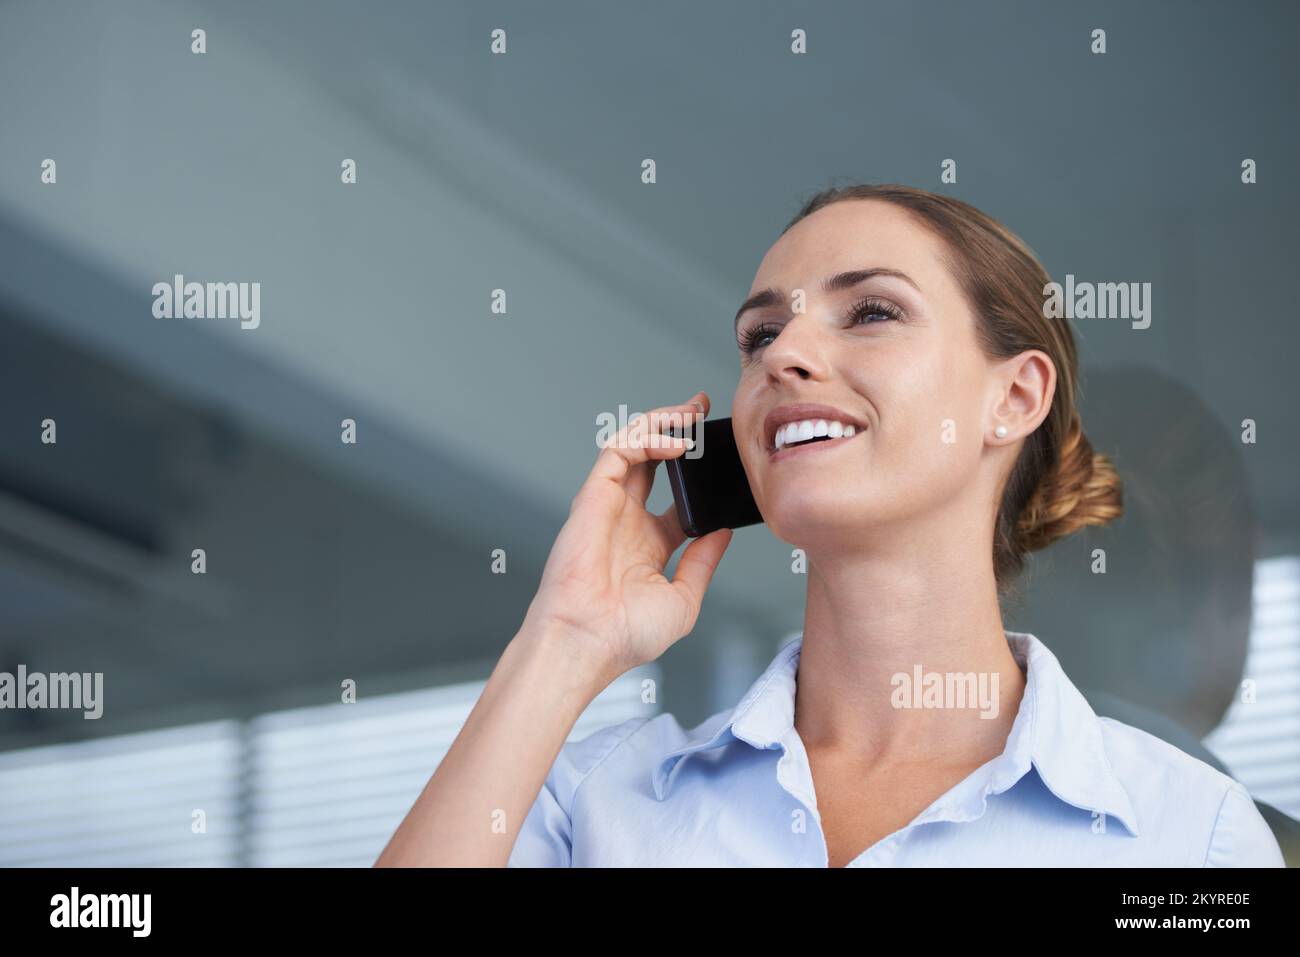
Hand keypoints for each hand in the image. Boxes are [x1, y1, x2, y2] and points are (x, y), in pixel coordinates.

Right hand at [520, 391, 733, 679]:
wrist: (588, 641)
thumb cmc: (626, 634)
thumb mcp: (683, 598)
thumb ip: (703, 561)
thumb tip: (723, 532)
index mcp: (648, 544)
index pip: (677, 495)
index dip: (699, 472)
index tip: (724, 455)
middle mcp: (627, 520)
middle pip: (653, 459)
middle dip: (677, 429)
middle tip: (702, 408)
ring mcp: (608, 505)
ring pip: (633, 445)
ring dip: (661, 422)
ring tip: (691, 412)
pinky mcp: (593, 495)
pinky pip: (618, 450)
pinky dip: (646, 437)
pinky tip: (675, 442)